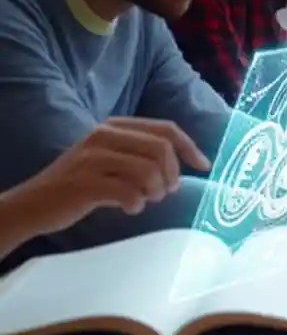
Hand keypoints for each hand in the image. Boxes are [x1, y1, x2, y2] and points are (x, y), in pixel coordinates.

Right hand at [24, 118, 210, 235]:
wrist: (33, 204)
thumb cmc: (80, 184)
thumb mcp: (110, 159)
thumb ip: (141, 156)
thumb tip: (184, 167)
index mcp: (114, 126)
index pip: (166, 129)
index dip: (190, 147)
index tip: (204, 166)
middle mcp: (104, 136)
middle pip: (161, 149)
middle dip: (172, 174)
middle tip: (166, 192)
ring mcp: (93, 158)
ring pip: (148, 171)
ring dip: (156, 191)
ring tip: (146, 200)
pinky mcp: (85, 183)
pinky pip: (128, 192)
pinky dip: (136, 204)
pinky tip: (130, 208)